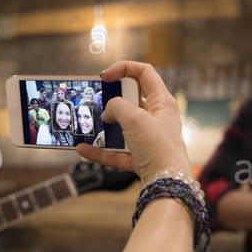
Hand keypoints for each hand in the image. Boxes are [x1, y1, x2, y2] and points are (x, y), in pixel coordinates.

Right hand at [76, 60, 189, 180]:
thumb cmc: (158, 146)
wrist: (168, 183)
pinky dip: (100, 151)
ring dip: (105, 128)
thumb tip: (108, 112)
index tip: (105, 76)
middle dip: (113, 100)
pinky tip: (84, 149)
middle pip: (132, 100)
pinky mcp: (140, 158)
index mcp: (162, 102)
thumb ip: (117, 107)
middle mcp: (157, 118)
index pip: (144, 73)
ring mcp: (148, 139)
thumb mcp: (135, 118)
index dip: (124, 68)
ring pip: (122, 128)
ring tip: (88, 126)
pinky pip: (116, 151)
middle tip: (97, 102)